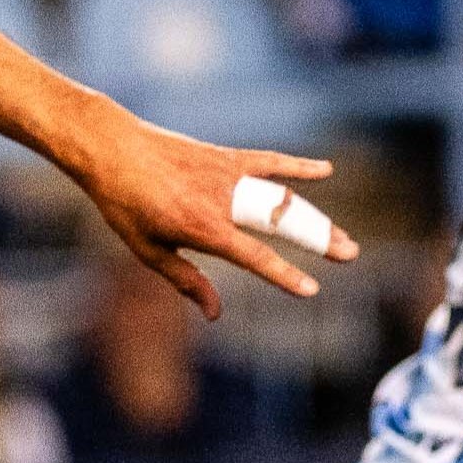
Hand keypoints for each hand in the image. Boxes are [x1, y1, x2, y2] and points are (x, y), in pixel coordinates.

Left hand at [68, 117, 354, 314]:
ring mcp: (229, 175)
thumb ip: (186, 280)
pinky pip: (268, 161)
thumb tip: (215, 313)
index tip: (311, 289)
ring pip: (283, 197)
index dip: (285, 275)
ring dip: (314, 216)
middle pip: (282, 224)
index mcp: (204, 228)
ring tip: (340, 235)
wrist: (112, 149)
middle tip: (350, 254)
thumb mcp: (147, 249)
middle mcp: (223, 200)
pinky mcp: (226, 156)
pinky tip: (324, 171)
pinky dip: (296, 166)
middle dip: (319, 240)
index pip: (255, 257)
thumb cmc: (124, 204)